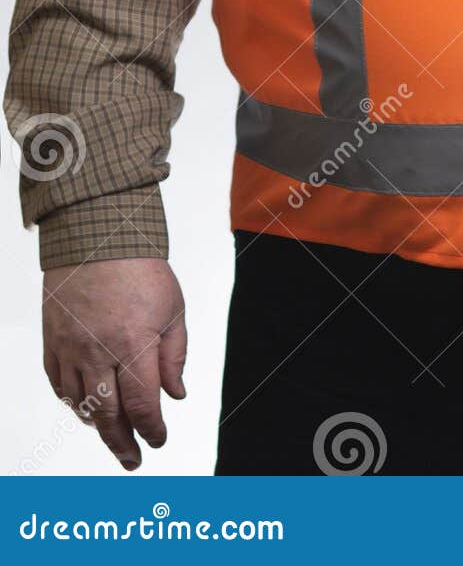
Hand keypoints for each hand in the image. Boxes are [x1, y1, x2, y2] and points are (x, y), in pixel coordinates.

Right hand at [42, 259, 185, 470]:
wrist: (97, 235)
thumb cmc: (142, 270)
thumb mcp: (173, 309)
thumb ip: (174, 356)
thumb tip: (176, 396)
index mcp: (133, 344)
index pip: (142, 405)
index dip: (152, 429)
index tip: (159, 439)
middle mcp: (98, 352)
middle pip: (108, 415)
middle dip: (123, 443)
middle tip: (133, 461)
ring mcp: (70, 347)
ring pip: (81, 403)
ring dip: (98, 425)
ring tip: (113, 435)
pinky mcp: (52, 339)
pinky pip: (58, 383)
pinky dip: (72, 402)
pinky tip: (86, 409)